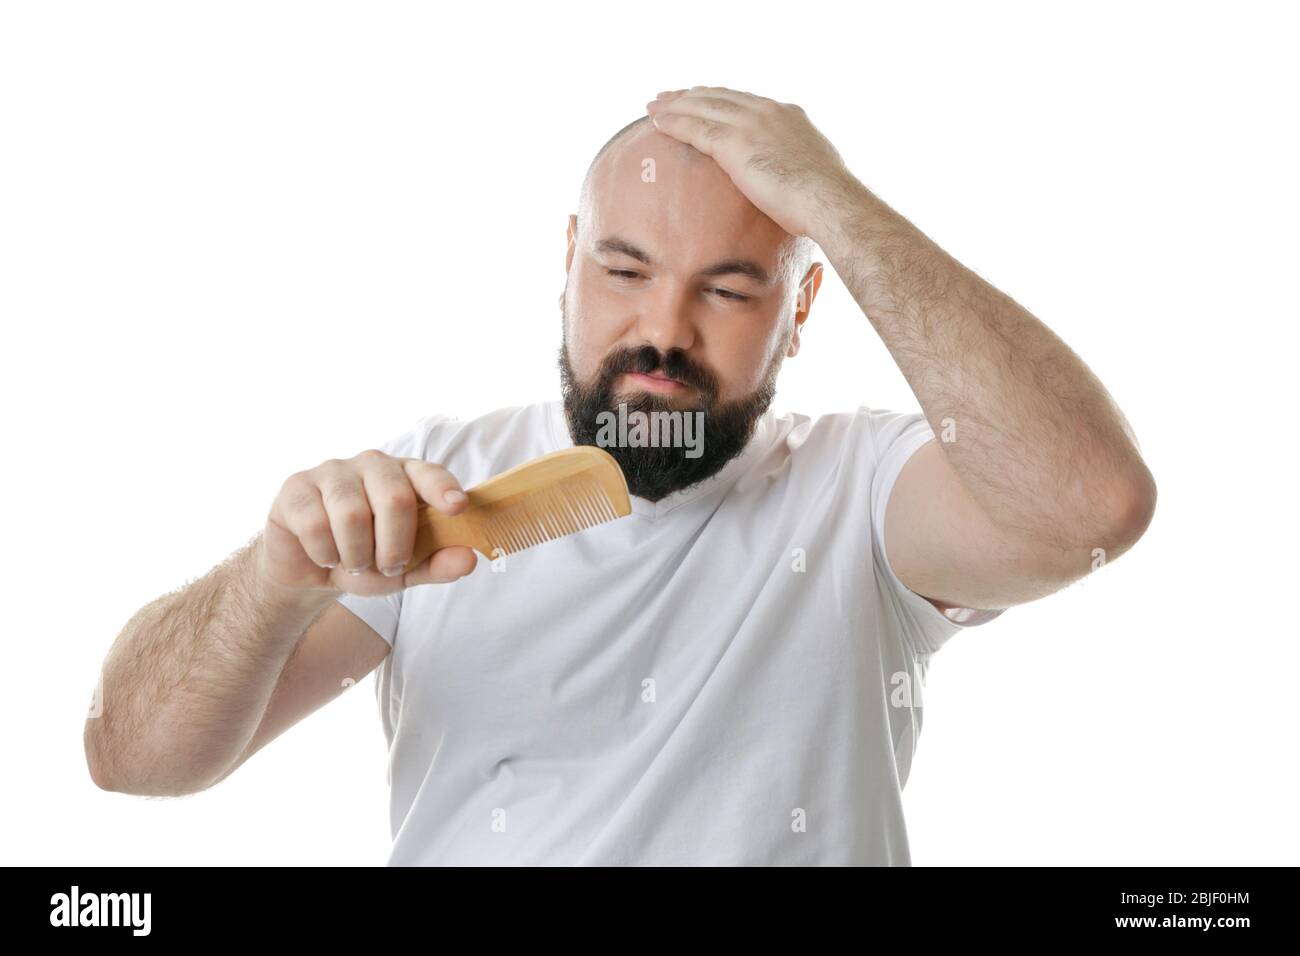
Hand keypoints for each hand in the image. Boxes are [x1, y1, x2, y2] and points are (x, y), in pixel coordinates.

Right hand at [261, 450, 477, 594]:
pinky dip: (325, 552)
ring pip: (352, 514)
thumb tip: (468, 560)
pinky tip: (326, 555)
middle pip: (395, 498)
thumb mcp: (406, 570)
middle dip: (394, 546)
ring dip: (357, 554)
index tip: (457, 508)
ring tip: (354, 563)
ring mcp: (333, 471)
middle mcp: (372, 465)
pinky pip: (315, 523)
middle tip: (387, 567)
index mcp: (406, 477)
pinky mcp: (297, 486)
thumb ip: (438, 564)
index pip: (429, 473)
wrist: (310, 570)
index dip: (443, 488)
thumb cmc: (366, 560)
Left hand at [645, 86, 860, 242]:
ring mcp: (751, 124)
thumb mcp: (812, 170)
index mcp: (787, 114)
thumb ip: (793, 164)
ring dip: (674, 106)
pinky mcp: (736, 143)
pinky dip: (674, 122)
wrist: (828, 201)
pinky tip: (657, 123)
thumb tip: (789, 179)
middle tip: (667, 98)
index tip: (698, 98)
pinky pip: (695, 128)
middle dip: (689, 95)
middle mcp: (767, 111)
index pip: (743, 99)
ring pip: (702, 107)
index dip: (716, 98)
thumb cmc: (825, 199)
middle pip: (718, 96)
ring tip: (653, 108)